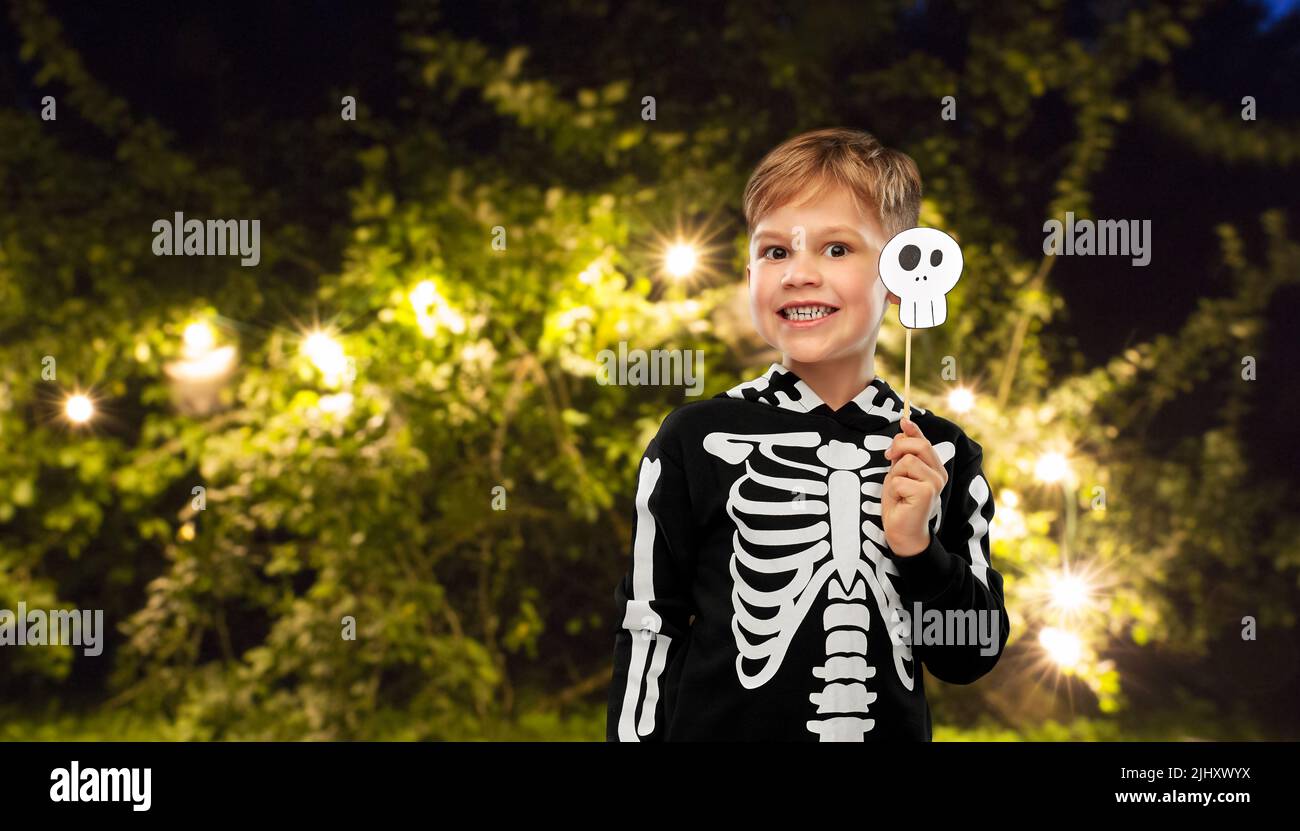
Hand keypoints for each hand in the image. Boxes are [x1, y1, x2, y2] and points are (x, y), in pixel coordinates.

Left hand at [881, 417, 947, 556]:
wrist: (902, 533)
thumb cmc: (900, 504)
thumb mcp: (898, 474)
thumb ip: (902, 455)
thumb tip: (901, 431)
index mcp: (934, 468)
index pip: (925, 442)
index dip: (914, 430)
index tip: (903, 420)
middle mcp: (939, 474)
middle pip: (919, 445)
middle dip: (899, 447)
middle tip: (888, 458)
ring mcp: (934, 483)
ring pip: (906, 461)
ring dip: (894, 475)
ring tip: (897, 491)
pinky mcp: (926, 493)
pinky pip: (898, 479)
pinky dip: (892, 490)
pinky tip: (899, 501)